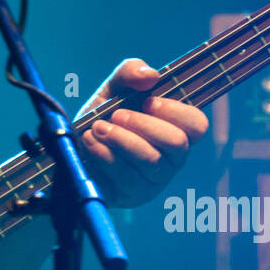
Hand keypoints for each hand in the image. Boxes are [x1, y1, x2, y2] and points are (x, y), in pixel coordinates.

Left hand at [75, 59, 208, 206]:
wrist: (72, 147)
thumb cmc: (102, 117)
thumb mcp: (113, 89)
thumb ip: (130, 73)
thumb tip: (151, 75)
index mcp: (175, 130)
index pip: (197, 125)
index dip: (175, 111)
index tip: (147, 101)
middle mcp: (171, 159)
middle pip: (176, 143)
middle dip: (142, 125)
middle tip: (116, 115)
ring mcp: (154, 181)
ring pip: (150, 161)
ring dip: (120, 139)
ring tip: (97, 127)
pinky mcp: (132, 196)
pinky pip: (125, 178)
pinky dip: (104, 155)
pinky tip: (89, 141)